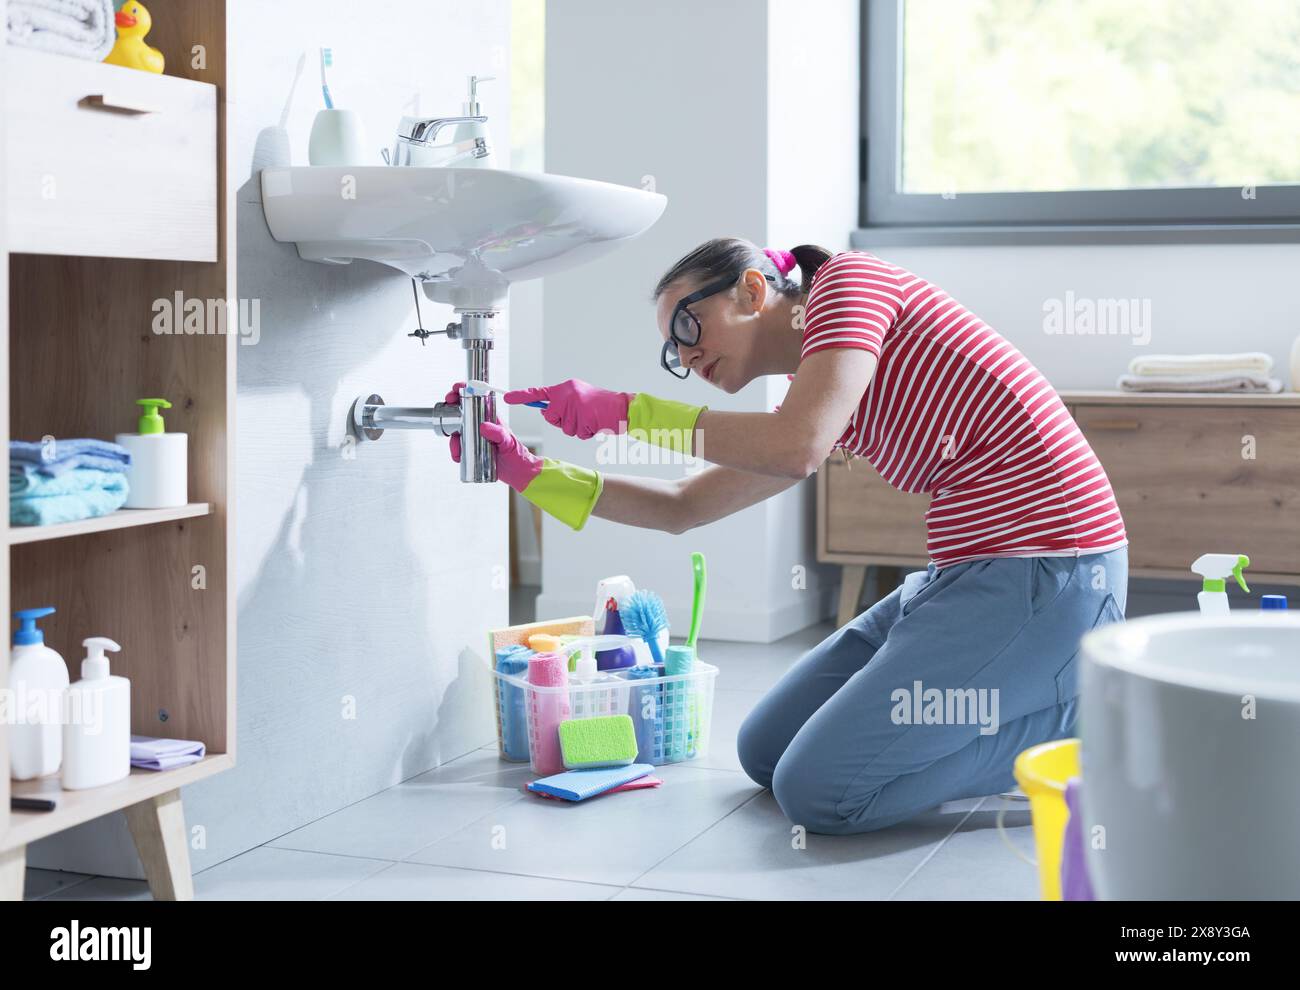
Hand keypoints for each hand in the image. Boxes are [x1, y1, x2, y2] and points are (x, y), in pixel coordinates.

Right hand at [444, 382, 542, 492]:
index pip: (475, 399)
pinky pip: (459, 446)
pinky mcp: (472, 449)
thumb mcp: (507, 442)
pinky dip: (456, 451)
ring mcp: (476, 437)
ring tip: (457, 449)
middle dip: (451, 412)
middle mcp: (481, 425)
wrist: (518, 473)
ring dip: (452, 439)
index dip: (463, 392)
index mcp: (490, 418)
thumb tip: (483, 426)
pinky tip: (459, 456)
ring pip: (457, 431)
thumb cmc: (516, 455)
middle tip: (447, 416)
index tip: (454, 390)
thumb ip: (498, 433)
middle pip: (461, 413)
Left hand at [504, 379, 632, 439]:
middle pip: (551, 417)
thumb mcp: (578, 398)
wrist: (621, 408)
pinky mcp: (582, 415)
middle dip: (562, 422)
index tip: (506, 397)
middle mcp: (567, 394)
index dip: (521, 396)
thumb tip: (545, 412)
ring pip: (564, 428)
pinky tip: (594, 424)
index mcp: (564, 388)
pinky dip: (585, 433)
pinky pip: (576, 433)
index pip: (539, 393)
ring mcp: (574, 405)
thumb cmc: (600, 406)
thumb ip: (561, 403)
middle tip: (579, 416)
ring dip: (576, 428)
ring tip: (589, 419)